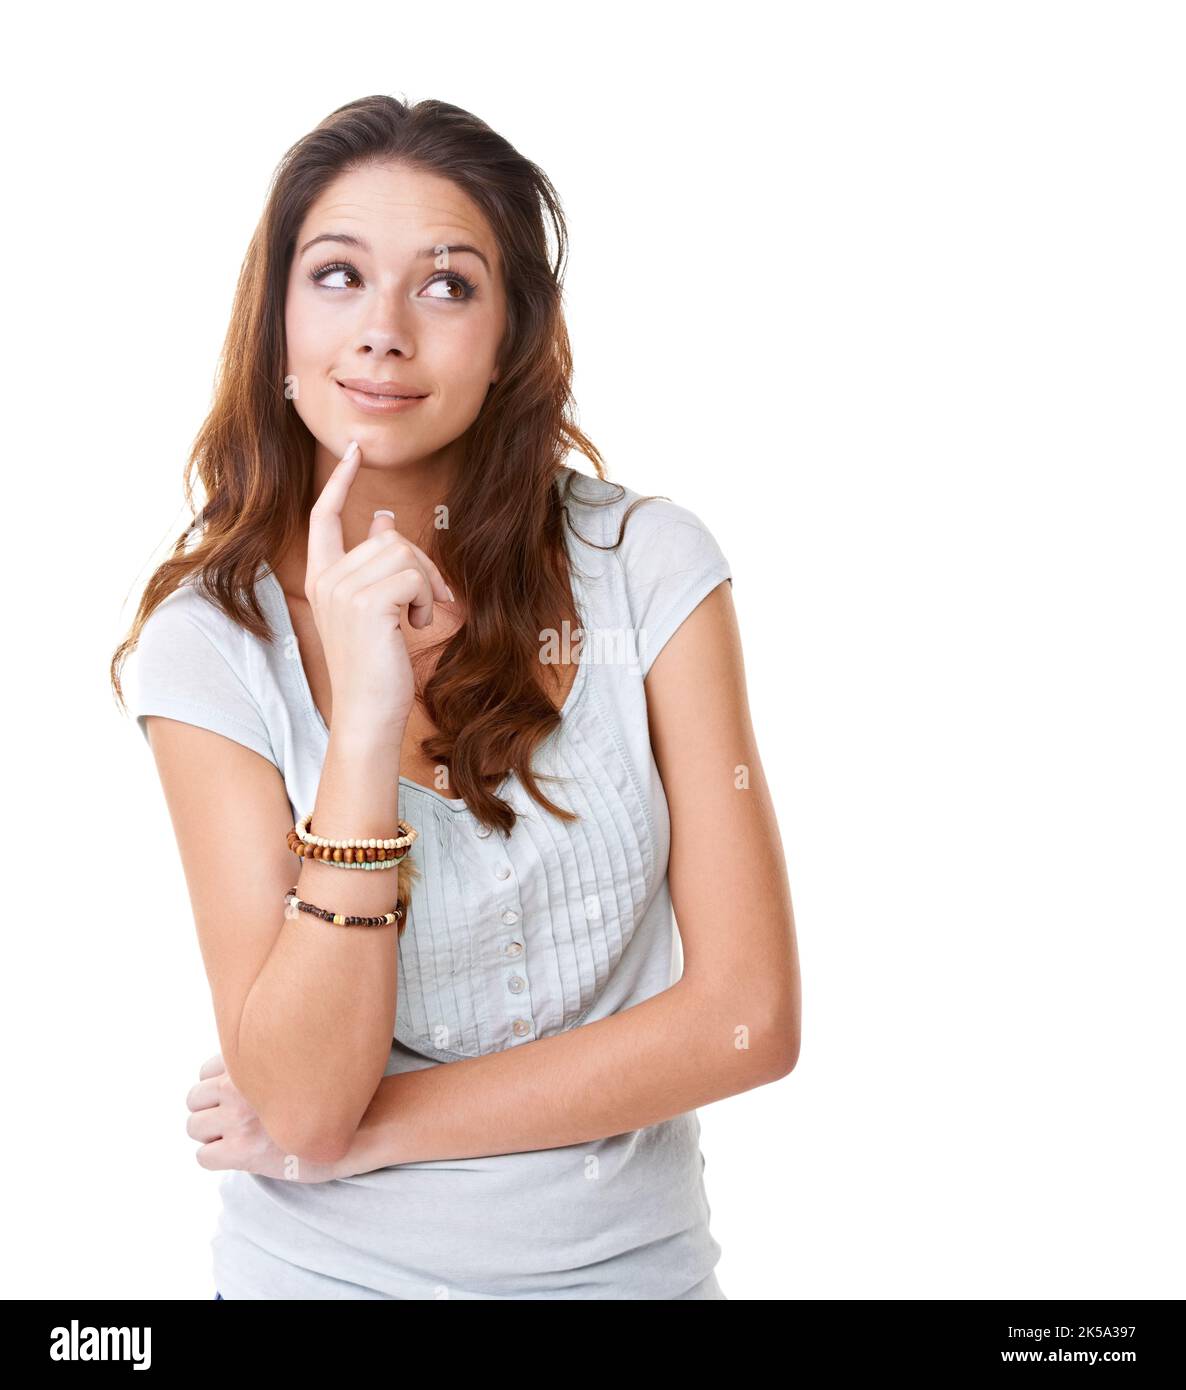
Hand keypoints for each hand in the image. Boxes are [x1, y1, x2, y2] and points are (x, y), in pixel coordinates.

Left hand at [185, 1052, 341, 1183]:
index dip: (218, 1088)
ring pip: (194, 1127)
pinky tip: (240, 1156)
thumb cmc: (331, 1095)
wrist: (360, 1126)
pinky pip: (204, 1156)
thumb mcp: (295, 1063)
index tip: (238, 1099)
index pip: (205, 1072)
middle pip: (193, 1098)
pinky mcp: (243, 1150)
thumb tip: (234, 1073)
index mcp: (250, 1060)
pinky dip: (216, 1158)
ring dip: (211, 1135)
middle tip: (234, 1122)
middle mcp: (240, 1085)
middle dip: (210, 1111)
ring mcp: (240, 1118)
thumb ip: (262, 1064)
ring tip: (238, 1138)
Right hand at [306, 440, 453, 731]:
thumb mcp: (375, 609)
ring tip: (416, 620)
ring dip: (425, 586)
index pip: (324, 516)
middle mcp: (326, 579)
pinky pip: (413, 576)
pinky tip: (416, 627)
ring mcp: (342, 590)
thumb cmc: (376, 666)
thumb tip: (385, 517)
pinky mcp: (366, 604)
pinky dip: (426, 601)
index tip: (354, 450)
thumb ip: (375, 563)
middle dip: (421, 565)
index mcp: (321, 578)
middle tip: (431, 602)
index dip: (339, 481)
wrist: (368, 713)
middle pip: (387, 538)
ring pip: (404, 555)